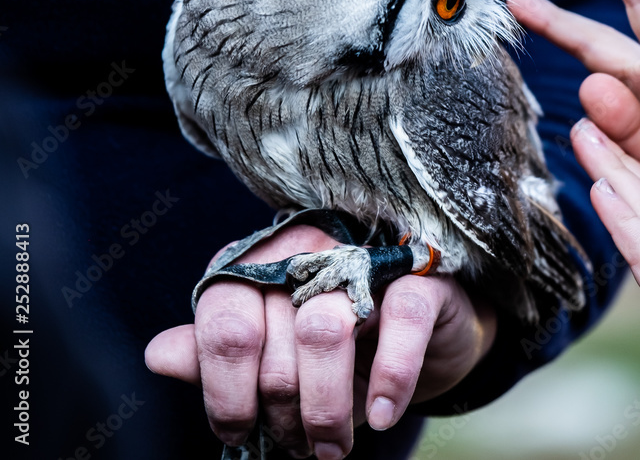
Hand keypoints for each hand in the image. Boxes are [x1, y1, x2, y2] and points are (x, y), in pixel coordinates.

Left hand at [145, 226, 495, 459]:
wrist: (428, 330)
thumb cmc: (343, 344)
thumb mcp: (278, 356)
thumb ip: (219, 353)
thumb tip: (159, 355)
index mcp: (264, 263)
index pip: (223, 324)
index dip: (224, 391)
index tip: (239, 431)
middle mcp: (310, 251)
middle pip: (274, 339)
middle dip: (282, 411)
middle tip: (299, 447)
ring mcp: (367, 262)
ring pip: (324, 330)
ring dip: (325, 406)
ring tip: (333, 445)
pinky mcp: (421, 279)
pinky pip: (400, 322)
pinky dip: (390, 378)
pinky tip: (383, 414)